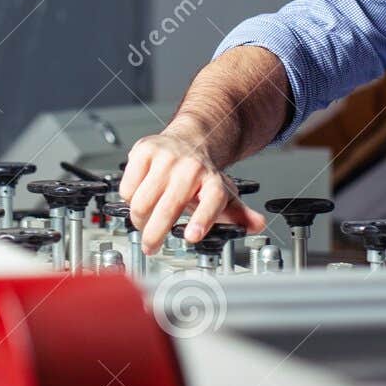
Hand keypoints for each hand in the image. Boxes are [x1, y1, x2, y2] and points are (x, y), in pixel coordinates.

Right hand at [120, 121, 266, 253]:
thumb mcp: (224, 195)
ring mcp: (166, 158)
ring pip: (141, 202)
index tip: (192, 236)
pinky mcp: (144, 151)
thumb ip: (239, 214)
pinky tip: (140, 195)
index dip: (202, 219)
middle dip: (154, 235)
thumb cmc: (202, 175)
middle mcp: (191, 168)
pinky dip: (129, 198)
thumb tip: (257, 224)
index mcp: (213, 182)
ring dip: (139, 219)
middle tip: (151, 246)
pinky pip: (128, 188)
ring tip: (144, 220)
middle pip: (168, 208)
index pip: (211, 200)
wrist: (189, 139)